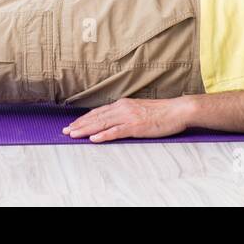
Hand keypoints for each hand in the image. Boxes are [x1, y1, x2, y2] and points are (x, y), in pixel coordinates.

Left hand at [62, 96, 193, 142]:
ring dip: (86, 130)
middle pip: (96, 117)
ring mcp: (129, 117)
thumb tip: (114, 120)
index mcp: (123, 104)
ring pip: (102, 124)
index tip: (72, 124)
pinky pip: (116, 131)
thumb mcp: (139, 110)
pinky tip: (94, 139)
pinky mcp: (136, 126)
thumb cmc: (161, 113)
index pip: (99, 112)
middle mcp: (123, 108)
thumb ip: (126, 114)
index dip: (84, 119)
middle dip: (79, 125)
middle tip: (65, 131)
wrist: (178, 110)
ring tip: (73, 134)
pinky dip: (104, 135)